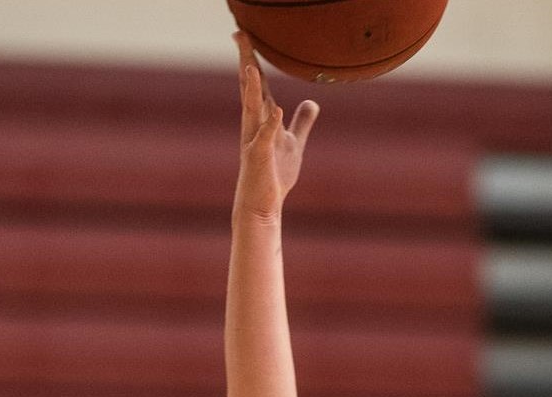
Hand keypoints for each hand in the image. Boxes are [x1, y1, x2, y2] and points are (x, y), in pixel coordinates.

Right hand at [233, 31, 318, 220]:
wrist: (263, 205)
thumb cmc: (274, 175)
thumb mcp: (293, 143)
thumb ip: (301, 122)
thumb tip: (312, 103)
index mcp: (260, 119)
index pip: (256, 84)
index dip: (251, 60)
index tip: (245, 36)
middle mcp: (253, 125)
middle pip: (249, 88)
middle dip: (246, 62)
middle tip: (239, 36)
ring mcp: (254, 140)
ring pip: (252, 109)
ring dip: (251, 88)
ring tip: (250, 66)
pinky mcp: (259, 158)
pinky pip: (265, 138)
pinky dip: (271, 124)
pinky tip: (277, 109)